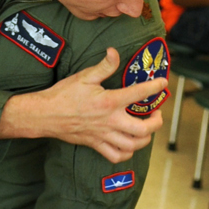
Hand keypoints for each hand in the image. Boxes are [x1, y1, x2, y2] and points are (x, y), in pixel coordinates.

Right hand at [0, 48, 167, 163]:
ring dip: (145, 139)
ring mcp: (104, 136)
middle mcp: (110, 122)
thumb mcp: (85, 76)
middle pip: (143, 130)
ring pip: (133, 145)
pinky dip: (126, 153)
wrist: (46, 115)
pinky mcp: (96, 144)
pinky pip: (116, 156)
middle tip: (156, 113)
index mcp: (109, 102)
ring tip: (146, 129)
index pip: (139, 94)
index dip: (155, 87)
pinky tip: (129, 144)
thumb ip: (104, 66)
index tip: (163, 84)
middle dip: (156, 122)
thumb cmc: (64, 95)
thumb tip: (114, 52)